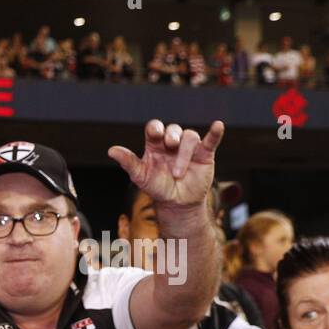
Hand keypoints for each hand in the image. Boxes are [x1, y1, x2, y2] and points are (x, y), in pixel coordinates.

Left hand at [107, 119, 224, 209]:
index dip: (156, 128)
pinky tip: (218, 125)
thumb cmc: (157, 188)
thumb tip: (111, 150)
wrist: (177, 203)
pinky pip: (211, 140)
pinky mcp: (205, 153)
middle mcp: (172, 143)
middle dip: (172, 135)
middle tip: (170, 145)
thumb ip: (128, 162)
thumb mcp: (140, 176)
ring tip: (178, 172)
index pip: (155, 128)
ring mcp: (189, 147)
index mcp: (155, 145)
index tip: (156, 133)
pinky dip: (215, 133)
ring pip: (189, 136)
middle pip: (173, 129)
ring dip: (185, 152)